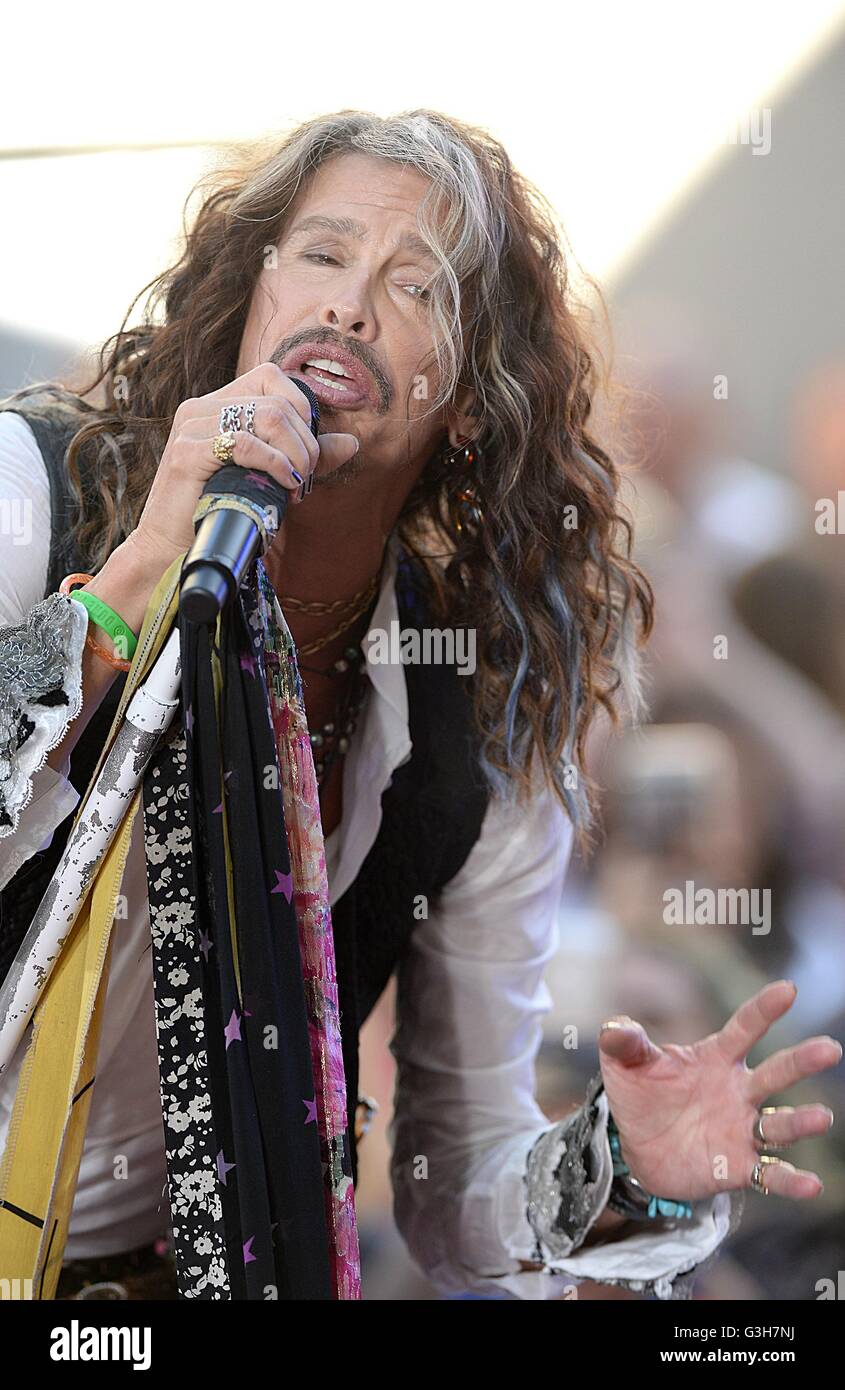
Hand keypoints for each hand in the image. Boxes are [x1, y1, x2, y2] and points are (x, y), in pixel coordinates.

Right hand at [128, 362, 358, 573]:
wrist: (172, 549)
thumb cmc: (221, 511)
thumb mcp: (269, 478)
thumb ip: (305, 457)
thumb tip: (352, 443)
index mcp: (218, 405)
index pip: (272, 376)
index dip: (302, 410)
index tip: (306, 453)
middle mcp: (201, 408)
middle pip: (277, 400)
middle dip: (305, 443)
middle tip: (303, 479)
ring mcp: (191, 427)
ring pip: (267, 416)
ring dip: (295, 455)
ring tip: (293, 487)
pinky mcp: (185, 453)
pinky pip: (245, 444)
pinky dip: (275, 464)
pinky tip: (282, 486)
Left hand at [597, 980, 839, 1201]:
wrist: (635, 1148)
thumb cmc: (639, 1095)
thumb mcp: (624, 1065)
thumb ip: (624, 1043)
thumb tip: (614, 1028)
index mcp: (715, 1058)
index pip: (743, 1029)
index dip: (763, 1009)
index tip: (787, 989)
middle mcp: (738, 1091)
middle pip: (775, 1073)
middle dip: (802, 1061)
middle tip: (829, 1048)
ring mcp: (741, 1129)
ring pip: (779, 1124)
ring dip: (800, 1122)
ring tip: (821, 1117)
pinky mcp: (738, 1166)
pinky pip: (769, 1173)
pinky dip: (790, 1180)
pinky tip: (811, 1184)